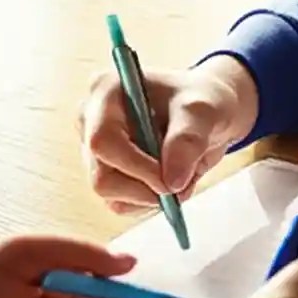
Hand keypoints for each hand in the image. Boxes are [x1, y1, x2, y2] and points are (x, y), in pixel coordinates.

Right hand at [79, 55, 258, 214]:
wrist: (207, 116)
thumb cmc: (202, 103)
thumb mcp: (205, 112)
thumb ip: (188, 141)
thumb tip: (171, 181)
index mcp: (106, 93)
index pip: (102, 141)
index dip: (136, 167)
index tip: (172, 180)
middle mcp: (91, 122)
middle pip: (102, 178)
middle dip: (146, 189)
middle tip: (181, 183)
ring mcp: (95, 152)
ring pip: (112, 197)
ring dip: (152, 196)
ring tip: (182, 173)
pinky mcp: (107, 174)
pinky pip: (122, 205)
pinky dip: (151, 202)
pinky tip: (170, 180)